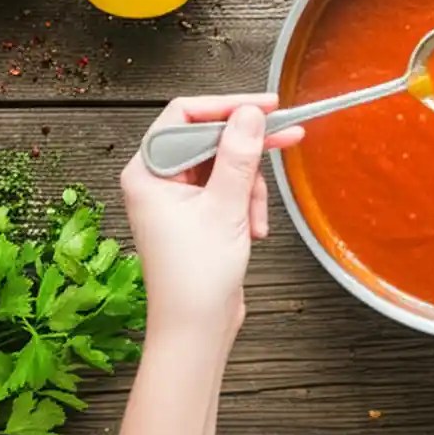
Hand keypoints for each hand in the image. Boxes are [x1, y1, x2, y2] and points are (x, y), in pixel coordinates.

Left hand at [121, 94, 303, 334]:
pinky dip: (246, 204)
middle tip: (286, 135)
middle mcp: (156, 181)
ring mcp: (176, 198)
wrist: (195, 328)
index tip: (265, 105)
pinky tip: (253, 230)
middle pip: (209, 140)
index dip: (227, 107)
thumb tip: (249, 113)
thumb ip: (238, 155)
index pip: (185, 117)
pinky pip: (228, 188)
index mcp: (146, 173)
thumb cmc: (195, 278)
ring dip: (249, 188)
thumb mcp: (225, 208)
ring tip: (254, 220)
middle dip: (247, 153)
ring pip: (225, 165)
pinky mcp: (195, 214)